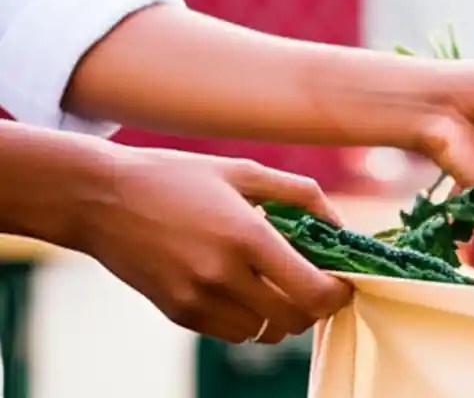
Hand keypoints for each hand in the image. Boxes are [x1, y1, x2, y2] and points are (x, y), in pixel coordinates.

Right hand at [76, 146, 351, 343]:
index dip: (338, 294)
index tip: (343, 283)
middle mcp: (224, 273)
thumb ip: (302, 194)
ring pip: (264, 333)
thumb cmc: (177, 178)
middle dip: (314, 307)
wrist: (101, 198)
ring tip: (275, 284)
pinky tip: (241, 288)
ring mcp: (197, 298)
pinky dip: (248, 319)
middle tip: (315, 284)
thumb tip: (341, 224)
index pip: (313, 291)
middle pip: (294, 319)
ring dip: (280, 315)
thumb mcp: (245, 170)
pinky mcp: (177, 313)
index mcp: (247, 235)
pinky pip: (231, 332)